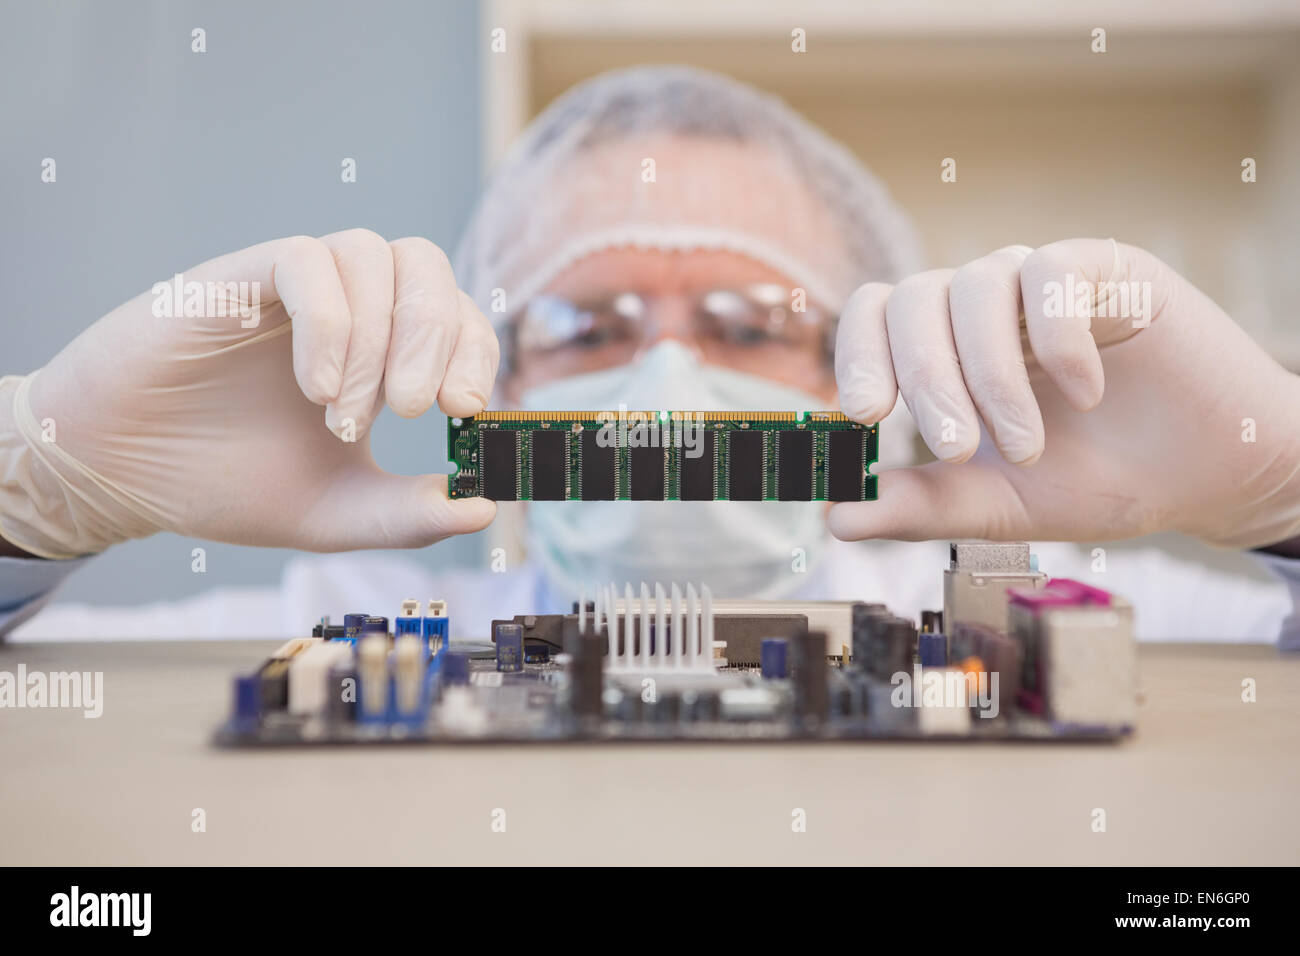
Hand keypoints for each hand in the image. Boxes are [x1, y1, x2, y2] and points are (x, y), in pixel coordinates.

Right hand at [0, 230, 497, 557]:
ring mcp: (293, 289)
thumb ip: (410, 514)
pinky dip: (328, 321)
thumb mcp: (336, 513)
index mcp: (378, 353)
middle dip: (440, 337)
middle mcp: (344, 309)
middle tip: (420, 410)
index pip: (456, 317)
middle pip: (426, 266)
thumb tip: (487, 507)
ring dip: (377, 338)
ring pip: (372, 253)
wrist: (121, 473)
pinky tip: (315, 388)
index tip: (469, 414)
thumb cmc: (227, 481)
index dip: (476, 353)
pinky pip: (307, 259)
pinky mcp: (239, 276)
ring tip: (344, 417)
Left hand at [831, 238, 1299, 549]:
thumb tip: (833, 517)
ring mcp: (1039, 281)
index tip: (864, 416)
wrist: (1203, 479)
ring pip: (976, 286)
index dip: (858, 355)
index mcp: (942, 348)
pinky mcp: (1106, 267)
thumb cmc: (1092, 481)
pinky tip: (1087, 392)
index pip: (874, 316)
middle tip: (959, 448)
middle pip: (914, 300)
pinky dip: (1057, 336)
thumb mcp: (993, 504)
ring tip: (1027, 444)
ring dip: (990, 373)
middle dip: (926, 379)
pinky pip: (1052, 272)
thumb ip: (917, 507)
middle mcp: (980, 305)